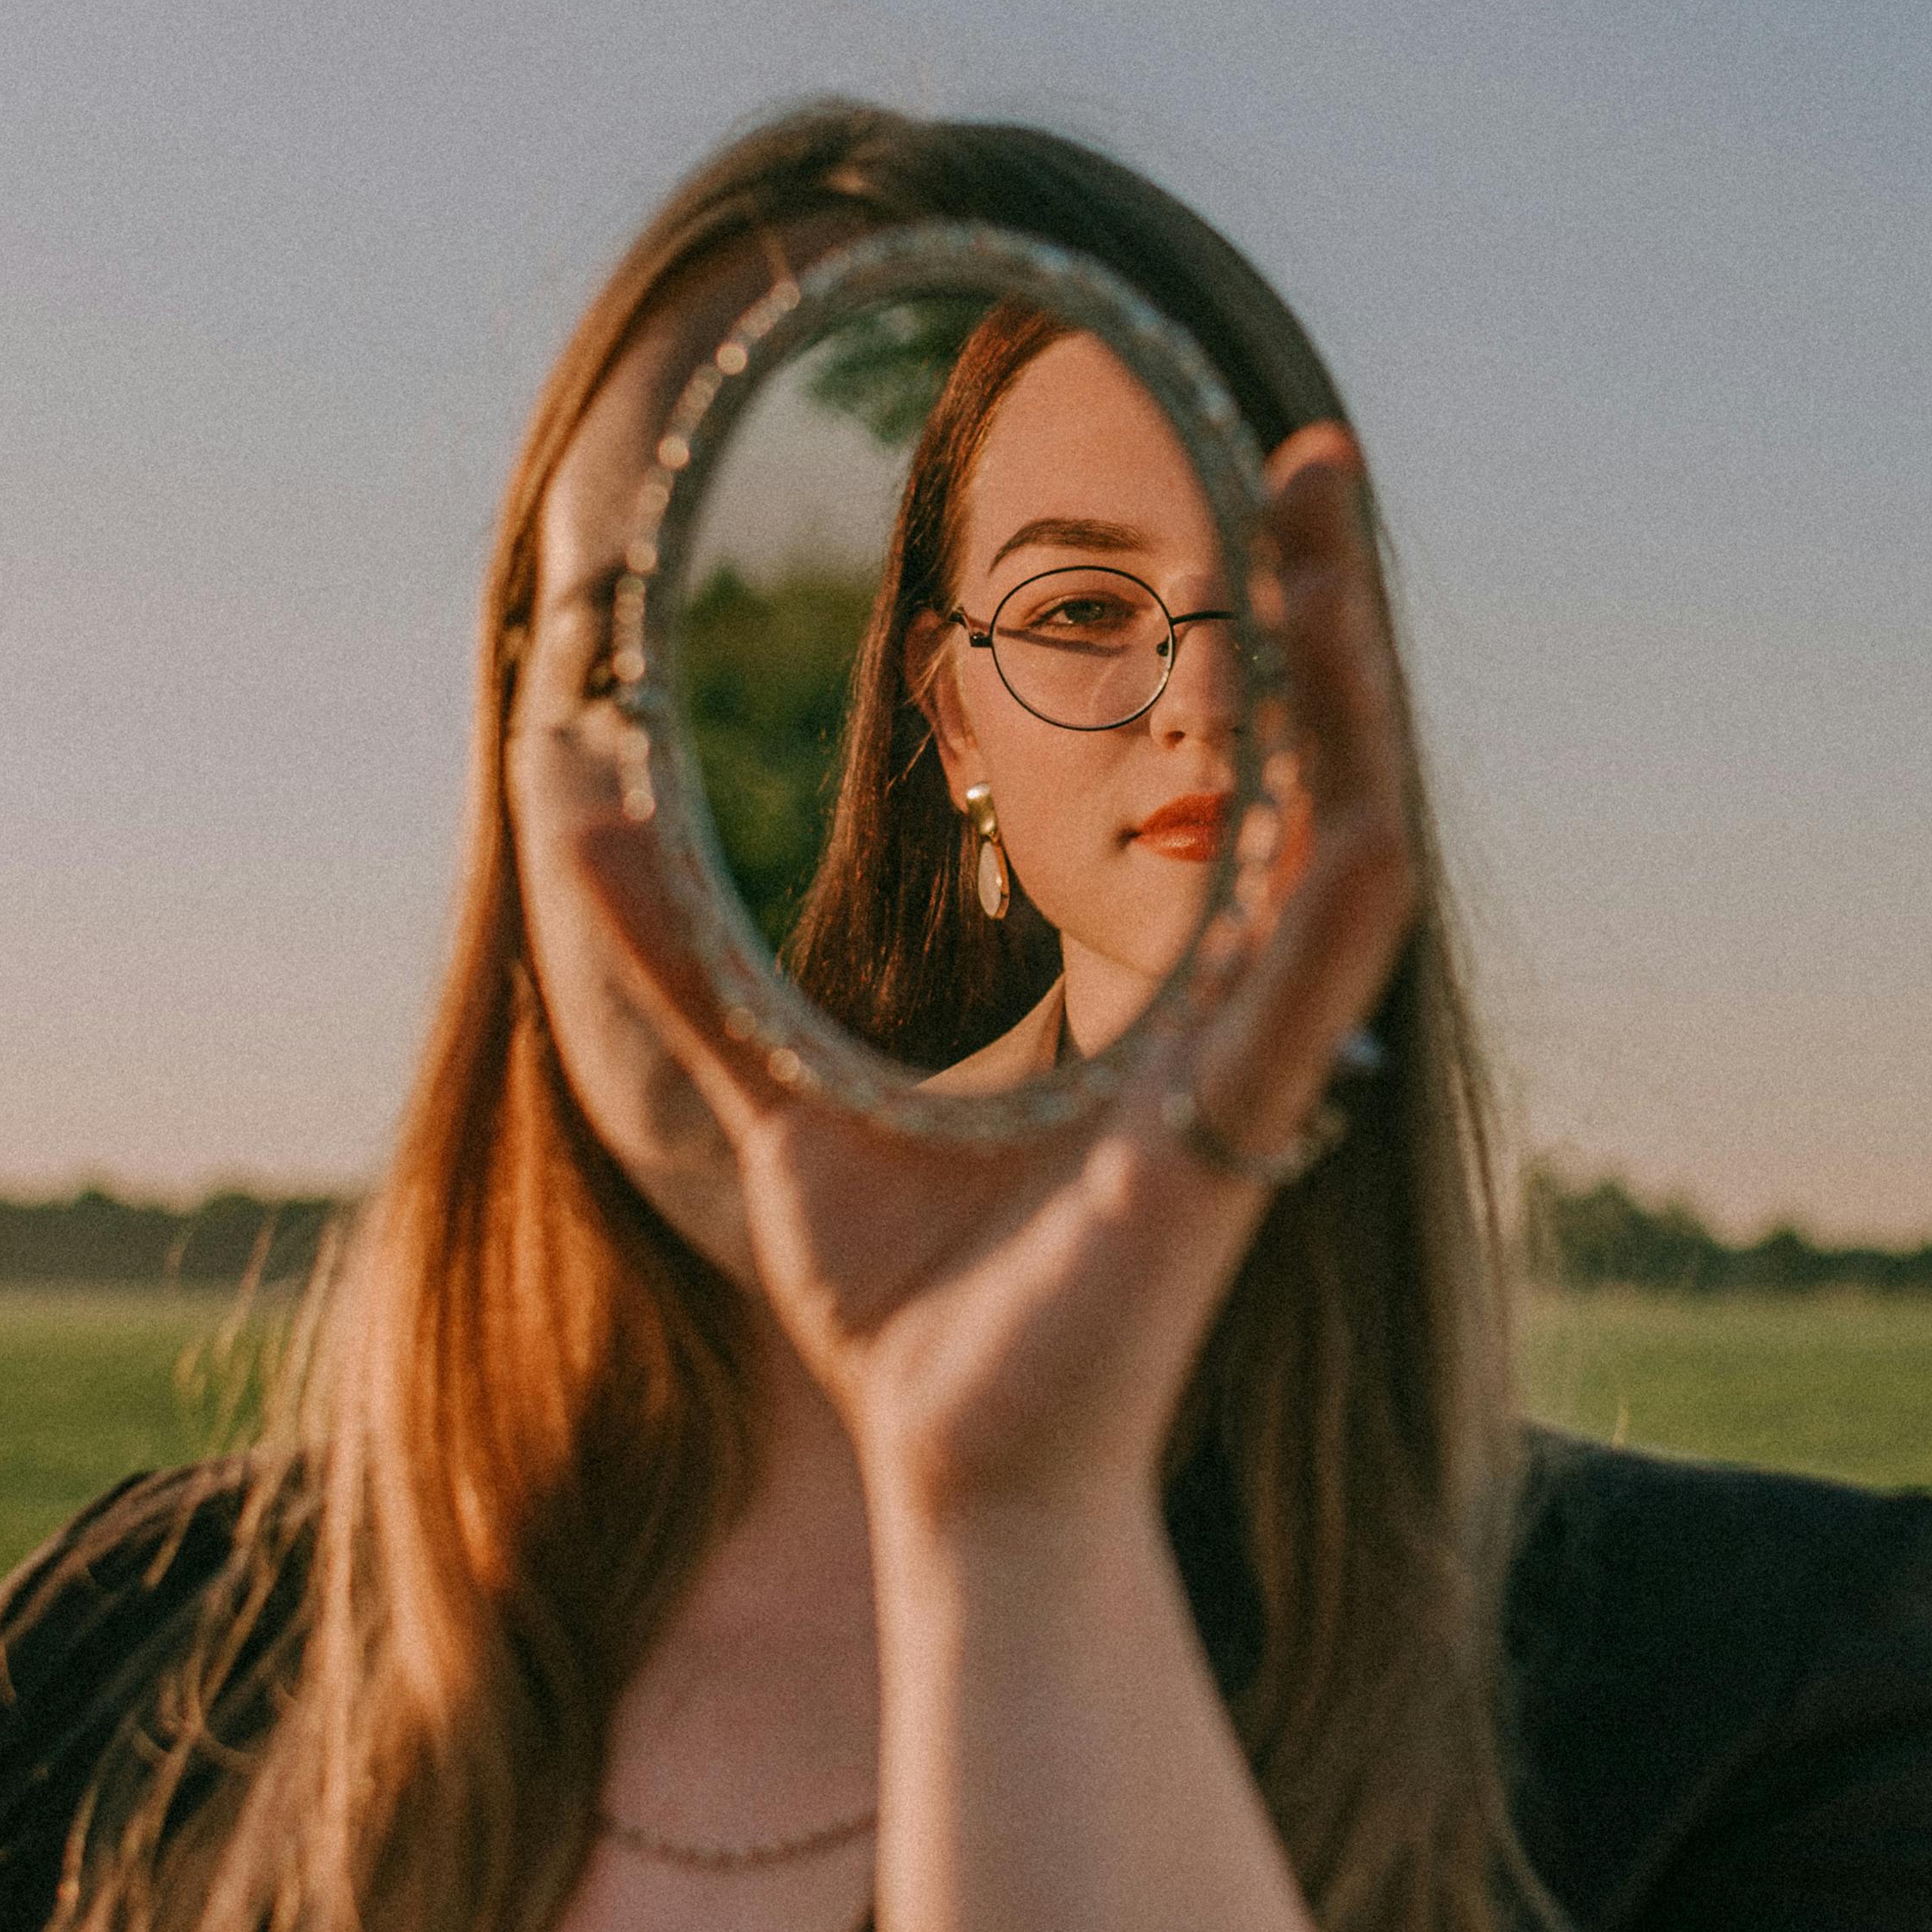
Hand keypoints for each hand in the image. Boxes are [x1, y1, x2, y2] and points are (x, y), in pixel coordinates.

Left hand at [573, 424, 1418, 1521]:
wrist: (957, 1477)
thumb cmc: (909, 1313)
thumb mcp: (774, 1106)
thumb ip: (689, 968)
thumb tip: (573, 819)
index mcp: (1145, 996)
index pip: (1220, 783)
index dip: (1241, 649)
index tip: (1234, 505)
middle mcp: (1219, 1013)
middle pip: (1298, 775)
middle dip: (1314, 619)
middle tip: (1308, 453)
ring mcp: (1243, 1078)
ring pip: (1334, 847)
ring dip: (1345, 696)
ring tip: (1330, 536)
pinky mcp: (1228, 1155)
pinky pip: (1309, 1005)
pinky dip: (1333, 900)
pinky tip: (1358, 799)